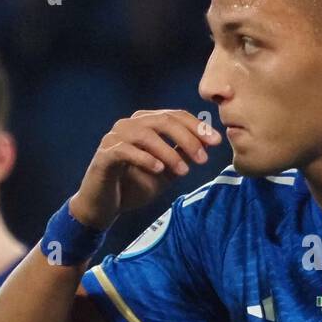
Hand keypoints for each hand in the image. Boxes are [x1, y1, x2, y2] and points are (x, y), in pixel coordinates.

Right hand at [69, 109, 220, 229]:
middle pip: (164, 120)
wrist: (106, 206)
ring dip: (169, 152)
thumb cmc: (135, 185)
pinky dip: (145, 158)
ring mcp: (114, 137)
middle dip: (188, 138)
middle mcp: (130, 124)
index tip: (216, 142)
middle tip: (203, 159)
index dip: (197, 127)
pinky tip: (159, 170)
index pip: (175, 115)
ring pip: (146, 135)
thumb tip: (207, 143)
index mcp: (146, 123)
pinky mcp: (104, 154)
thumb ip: (182, 156)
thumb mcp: (167, 171)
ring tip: (183, 171)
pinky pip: (125, 150)